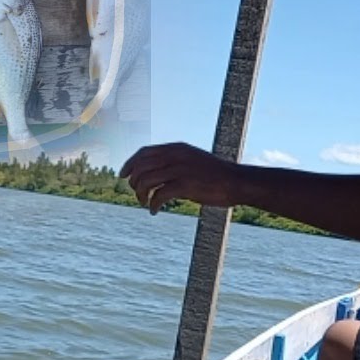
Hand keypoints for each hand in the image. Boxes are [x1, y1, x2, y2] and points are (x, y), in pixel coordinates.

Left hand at [120, 142, 243, 213]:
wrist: (237, 182)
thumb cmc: (215, 174)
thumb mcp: (192, 160)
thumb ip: (174, 162)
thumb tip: (153, 173)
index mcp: (176, 148)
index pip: (144, 152)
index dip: (130, 163)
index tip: (122, 175)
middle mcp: (175, 156)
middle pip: (141, 167)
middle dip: (133, 182)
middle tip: (137, 195)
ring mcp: (180, 169)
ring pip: (146, 181)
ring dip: (141, 195)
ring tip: (146, 204)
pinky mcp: (185, 185)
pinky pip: (159, 195)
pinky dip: (153, 205)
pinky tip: (154, 211)